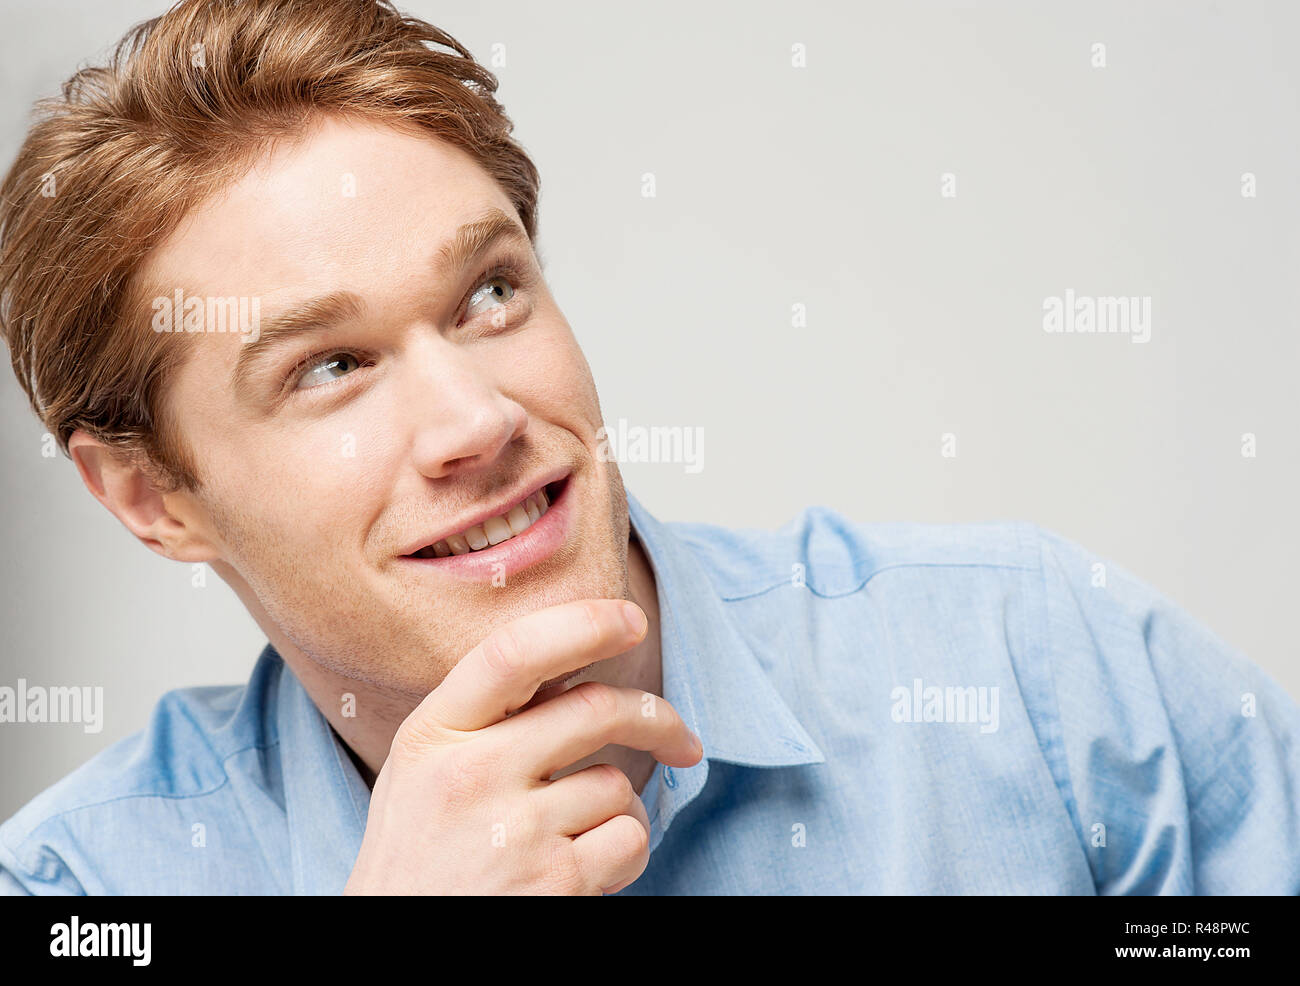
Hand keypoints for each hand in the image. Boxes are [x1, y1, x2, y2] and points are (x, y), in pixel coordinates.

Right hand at [343, 598, 701, 894]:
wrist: (396, 948)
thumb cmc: (423, 854)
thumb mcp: (424, 770)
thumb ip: (484, 719)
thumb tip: (582, 664)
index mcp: (433, 734)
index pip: (512, 653)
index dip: (582, 624)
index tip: (630, 621)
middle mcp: (469, 775)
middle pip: (594, 710)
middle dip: (655, 716)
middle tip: (681, 737)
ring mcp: (512, 831)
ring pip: (617, 784)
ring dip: (618, 808)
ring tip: (572, 838)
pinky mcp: (553, 883)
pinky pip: (629, 839)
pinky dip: (623, 853)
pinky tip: (580, 870)